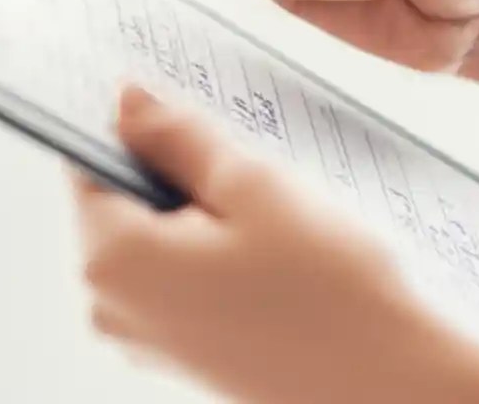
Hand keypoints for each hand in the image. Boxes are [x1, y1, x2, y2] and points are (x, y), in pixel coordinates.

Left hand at [73, 87, 478, 402]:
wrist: (389, 386)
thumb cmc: (328, 295)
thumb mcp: (252, 186)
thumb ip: (178, 137)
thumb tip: (128, 102)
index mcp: (113, 259)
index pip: (90, 163)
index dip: (141, 133)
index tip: (191, 126)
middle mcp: (112, 307)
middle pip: (123, 204)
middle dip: (180, 180)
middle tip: (253, 184)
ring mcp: (145, 340)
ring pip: (158, 243)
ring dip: (206, 221)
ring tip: (275, 232)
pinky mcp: (181, 358)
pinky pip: (180, 283)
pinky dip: (217, 261)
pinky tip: (274, 267)